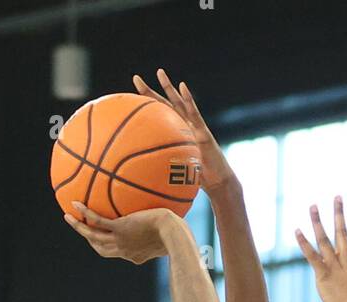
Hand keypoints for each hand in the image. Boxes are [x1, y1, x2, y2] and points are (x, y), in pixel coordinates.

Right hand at [64, 203, 174, 263]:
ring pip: (92, 236)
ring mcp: (120, 240)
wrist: (173, 233)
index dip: (108, 247)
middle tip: (80, 228)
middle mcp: (124, 251)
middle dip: (88, 239)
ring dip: (78, 227)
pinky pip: (97, 221)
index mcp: (134, 255)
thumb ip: (166, 233)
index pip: (117, 253)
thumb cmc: (177, 234)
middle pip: (100, 248)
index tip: (105, 239)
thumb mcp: (170, 236)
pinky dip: (85, 213)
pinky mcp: (119, 229)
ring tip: (68, 216)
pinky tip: (76, 203)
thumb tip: (172, 221)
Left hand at [132, 69, 229, 192]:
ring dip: (169, 87)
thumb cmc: (199, 182)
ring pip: (179, 103)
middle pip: (164, 106)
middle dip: (149, 92)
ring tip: (159, 72)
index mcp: (175, 135)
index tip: (127, 98)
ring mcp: (194, 127)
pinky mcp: (203, 131)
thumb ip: (162, 174)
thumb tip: (140, 182)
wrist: (218, 184)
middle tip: (135, 78)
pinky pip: (194, 113)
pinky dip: (188, 99)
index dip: (143, 109)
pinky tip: (183, 86)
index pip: (156, 119)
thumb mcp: (177, 177)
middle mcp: (183, 127)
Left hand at [296, 197, 346, 301]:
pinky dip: (304, 243)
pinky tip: (297, 231)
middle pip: (343, 232)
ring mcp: (335, 266)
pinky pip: (312, 256)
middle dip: (339, 213)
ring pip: (325, 239)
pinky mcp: (324, 275)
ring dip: (318, 221)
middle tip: (337, 197)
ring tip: (313, 206)